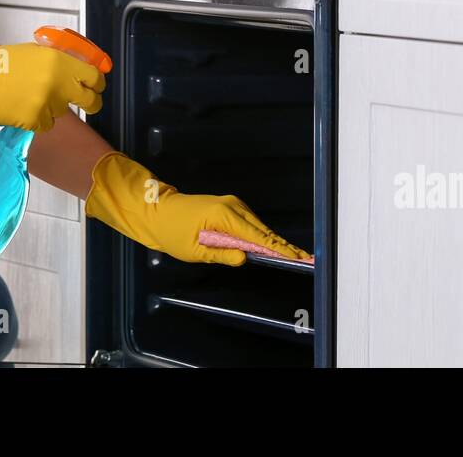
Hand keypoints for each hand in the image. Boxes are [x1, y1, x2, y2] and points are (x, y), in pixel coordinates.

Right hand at [0, 41, 105, 133]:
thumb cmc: (4, 63)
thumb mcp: (37, 53)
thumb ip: (61, 60)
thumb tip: (84, 65)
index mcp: (59, 62)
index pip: (94, 76)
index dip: (98, 83)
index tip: (97, 86)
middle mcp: (57, 83)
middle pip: (90, 100)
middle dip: (91, 102)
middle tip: (88, 102)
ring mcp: (46, 103)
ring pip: (62, 111)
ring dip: (53, 107)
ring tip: (30, 95)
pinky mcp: (35, 120)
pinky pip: (46, 124)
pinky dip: (38, 119)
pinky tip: (22, 106)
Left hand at [83, 151, 311, 265]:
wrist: (157, 211)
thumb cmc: (172, 232)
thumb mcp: (194, 250)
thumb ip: (221, 254)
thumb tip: (245, 257)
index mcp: (223, 215)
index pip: (257, 236)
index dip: (279, 248)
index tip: (297, 256)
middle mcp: (231, 206)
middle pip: (263, 230)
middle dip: (283, 245)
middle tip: (305, 258)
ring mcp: (231, 204)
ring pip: (258, 226)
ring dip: (273, 241)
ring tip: (294, 255)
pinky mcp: (229, 207)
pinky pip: (250, 223)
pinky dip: (262, 235)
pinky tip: (272, 247)